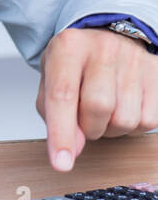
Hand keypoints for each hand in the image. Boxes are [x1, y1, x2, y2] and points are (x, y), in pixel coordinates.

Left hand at [37, 26, 157, 170]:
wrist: (106, 37)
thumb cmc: (75, 63)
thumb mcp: (51, 79)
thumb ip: (54, 115)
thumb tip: (73, 148)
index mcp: (69, 46)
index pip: (63, 95)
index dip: (61, 133)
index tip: (62, 163)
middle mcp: (103, 48)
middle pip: (98, 107)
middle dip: (89, 128)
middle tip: (84, 120)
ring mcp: (133, 60)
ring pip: (125, 119)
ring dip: (110, 129)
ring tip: (105, 111)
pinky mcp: (156, 74)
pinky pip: (147, 121)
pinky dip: (132, 126)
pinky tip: (123, 108)